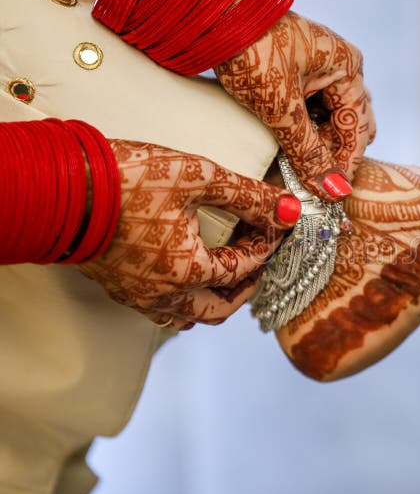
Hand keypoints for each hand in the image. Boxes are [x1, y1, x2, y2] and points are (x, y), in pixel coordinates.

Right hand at [79, 139, 300, 330]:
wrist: (57, 186)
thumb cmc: (127, 179)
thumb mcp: (198, 177)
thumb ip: (248, 196)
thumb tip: (288, 209)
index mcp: (189, 272)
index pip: (244, 268)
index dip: (267, 245)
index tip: (277, 224)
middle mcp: (164, 296)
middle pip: (220, 309)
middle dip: (246, 286)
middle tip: (259, 258)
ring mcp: (137, 296)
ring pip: (188, 316)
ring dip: (215, 298)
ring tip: (227, 269)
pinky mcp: (117, 288)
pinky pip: (160, 309)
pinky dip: (184, 298)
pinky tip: (186, 272)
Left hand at [215, 11, 375, 199]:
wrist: (210, 17)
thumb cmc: (249, 49)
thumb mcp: (281, 107)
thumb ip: (308, 151)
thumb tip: (332, 190)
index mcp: (348, 68)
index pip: (357, 127)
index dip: (345, 163)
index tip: (331, 195)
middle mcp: (339, 68)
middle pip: (347, 124)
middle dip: (332, 154)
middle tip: (312, 181)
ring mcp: (319, 71)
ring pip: (328, 121)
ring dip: (315, 145)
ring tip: (296, 168)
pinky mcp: (297, 76)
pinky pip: (310, 112)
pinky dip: (301, 132)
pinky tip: (287, 148)